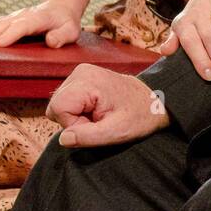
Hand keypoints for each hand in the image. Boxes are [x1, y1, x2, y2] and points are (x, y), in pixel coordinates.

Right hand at [0, 0, 80, 48]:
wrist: (60, 7)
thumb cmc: (66, 23)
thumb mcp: (71, 31)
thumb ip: (62, 36)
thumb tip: (51, 41)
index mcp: (39, 19)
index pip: (24, 26)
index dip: (11, 34)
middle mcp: (24, 15)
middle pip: (5, 24)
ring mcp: (14, 16)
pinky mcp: (9, 20)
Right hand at [46, 63, 169, 147]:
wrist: (154, 101)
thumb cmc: (139, 116)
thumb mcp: (116, 132)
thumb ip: (87, 136)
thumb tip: (63, 138)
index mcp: (88, 81)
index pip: (58, 108)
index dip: (73, 124)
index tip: (95, 124)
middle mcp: (81, 72)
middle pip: (55, 105)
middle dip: (73, 120)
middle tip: (99, 121)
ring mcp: (81, 73)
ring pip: (59, 104)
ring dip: (76, 115)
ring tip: (100, 115)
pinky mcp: (82, 77)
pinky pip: (67, 100)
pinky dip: (79, 109)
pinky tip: (97, 109)